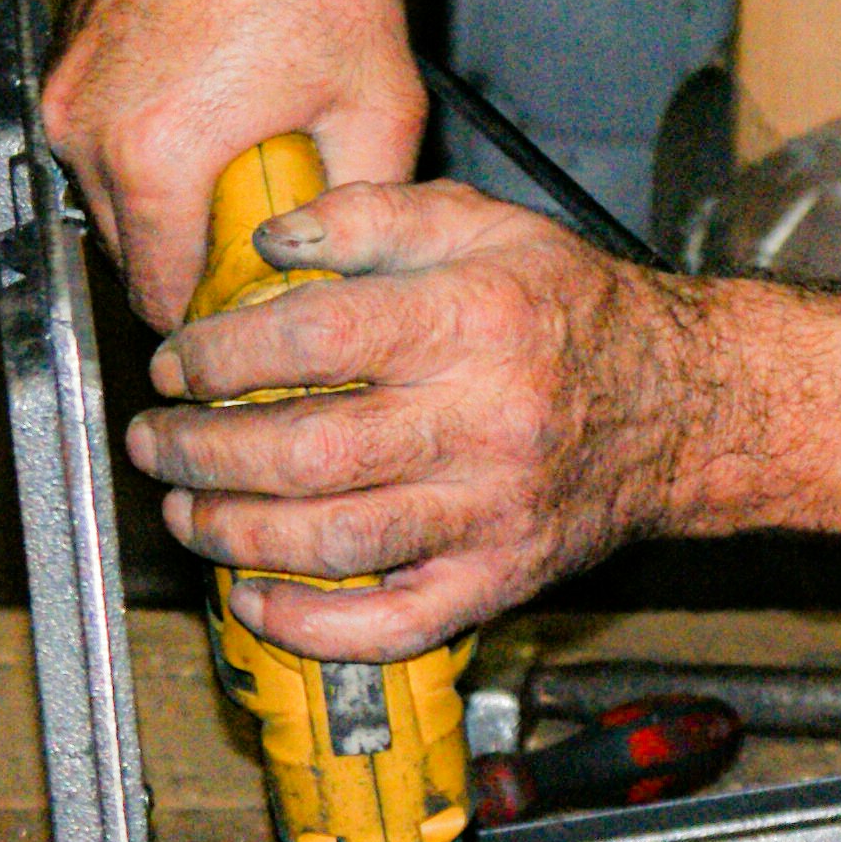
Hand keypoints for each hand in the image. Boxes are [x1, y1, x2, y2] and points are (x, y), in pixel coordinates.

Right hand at [45, 0, 421, 328]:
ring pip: (117, 190)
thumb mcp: (375, 93)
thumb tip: (350, 256)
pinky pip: (108, 128)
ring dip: (179, 190)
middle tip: (275, 219)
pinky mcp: (68, 46)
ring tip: (253, 139)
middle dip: (203, 251)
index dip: (225, 317)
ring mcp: (69, 81)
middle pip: (135, 251)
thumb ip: (360, 200)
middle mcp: (88, 124)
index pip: (166, 301)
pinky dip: (160, 133)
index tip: (265, 305)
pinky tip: (224, 86)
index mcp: (155, 156)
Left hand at [122, 181, 730, 658]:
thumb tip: (267, 242)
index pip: (311, 338)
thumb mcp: (482, 225)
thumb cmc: (572, 312)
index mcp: (469, 320)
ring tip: (187, 509)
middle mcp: (481, 421)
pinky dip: (310, 626)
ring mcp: (490, 511)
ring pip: (335, 541)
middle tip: (157, 439)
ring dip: (236, 533)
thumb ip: (369, 216)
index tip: (176, 362)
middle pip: (307, 451)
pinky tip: (254, 601)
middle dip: (204, 450)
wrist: (683, 404)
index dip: (219, 356)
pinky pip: (393, 625)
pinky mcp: (499, 578)